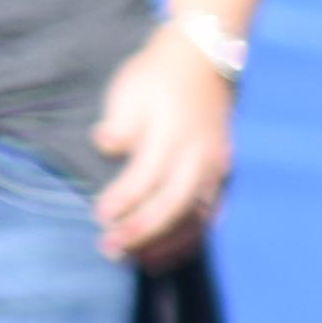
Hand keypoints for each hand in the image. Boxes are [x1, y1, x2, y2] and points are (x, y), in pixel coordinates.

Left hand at [85, 29, 229, 269]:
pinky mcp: (223, 176)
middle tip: (110, 250)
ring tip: (139, 261)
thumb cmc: (158, 76)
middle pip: (174, 203)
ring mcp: (217, 168)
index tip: (98, 215)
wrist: (206, 60)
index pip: (147, 175)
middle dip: (142, 230)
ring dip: (167, 243)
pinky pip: (210, 214)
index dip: (123, 199)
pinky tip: (168, 253)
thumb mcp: (130, 89)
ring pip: (196, 215)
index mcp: (175, 134)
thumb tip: (107, 146)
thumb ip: (121, 122)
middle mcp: (201, 156)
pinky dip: (191, 238)